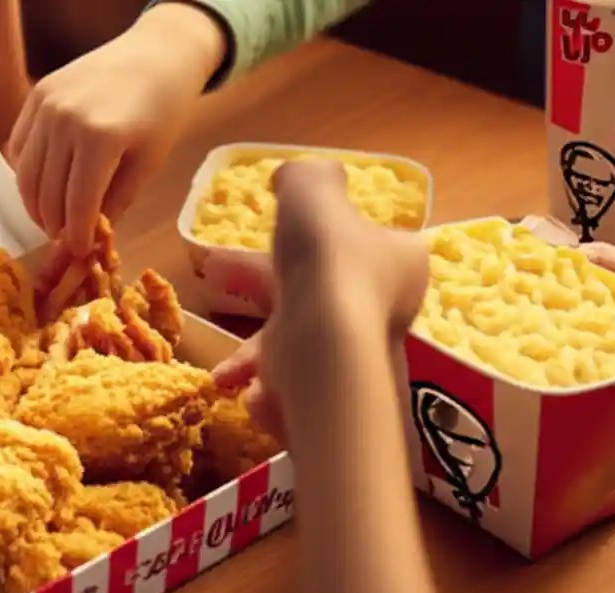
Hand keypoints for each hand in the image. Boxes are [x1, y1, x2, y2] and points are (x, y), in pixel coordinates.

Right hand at [8, 3, 225, 257]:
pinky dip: (27, 173)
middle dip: (54, 224)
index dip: (76, 234)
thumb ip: (116, 201)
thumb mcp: (147, 162)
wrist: (156, 54)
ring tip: (52, 219)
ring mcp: (45, 106)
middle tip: (64, 239)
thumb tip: (93, 237)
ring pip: (26, 174)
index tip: (79, 252)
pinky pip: (19, 146)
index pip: (77, 203)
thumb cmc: (162, 109)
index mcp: (99, 139)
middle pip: (47, 193)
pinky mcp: (36, 95)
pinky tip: (44, 186)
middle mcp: (64, 121)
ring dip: (35, 204)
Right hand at [211, 159, 428, 439]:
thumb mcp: (312, 190)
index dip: (313, 235)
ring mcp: (360, 354)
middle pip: (316, 293)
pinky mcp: (339, 393)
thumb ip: (305, 178)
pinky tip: (244, 389)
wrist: (325, 343)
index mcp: (397, 259)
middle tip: (216, 276)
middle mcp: (386, 309)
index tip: (273, 235)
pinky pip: (294, 389)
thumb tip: (294, 177)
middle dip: (260, 290)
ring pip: (298, 348)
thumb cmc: (324, 258)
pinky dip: (265, 390)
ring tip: (223, 371)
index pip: (362, 240)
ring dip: (254, 356)